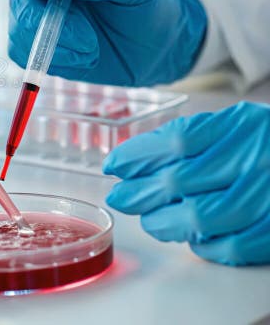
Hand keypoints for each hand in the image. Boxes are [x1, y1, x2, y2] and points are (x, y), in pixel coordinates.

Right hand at [8, 0, 206, 85]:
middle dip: (49, 22)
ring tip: (93, 47)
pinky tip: (84, 57)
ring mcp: (34, 20)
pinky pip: (29, 57)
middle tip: (86, 37)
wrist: (154, 45)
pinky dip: (57, 61)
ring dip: (58, 45)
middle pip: (20, 2)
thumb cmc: (142, 4)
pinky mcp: (36, 49)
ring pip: (21, 33)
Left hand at [103, 102, 269, 265]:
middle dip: (140, 193)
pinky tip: (192, 238)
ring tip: (152, 220)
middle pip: (180, 180)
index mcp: (241, 124)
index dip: (137, 156)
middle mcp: (255, 156)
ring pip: (201, 217)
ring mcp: (269, 194)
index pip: (176, 140)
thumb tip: (127, 160)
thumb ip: (189, 136)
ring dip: (165, 222)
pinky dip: (204, 246)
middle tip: (121, 198)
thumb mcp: (233, 123)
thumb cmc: (266, 142)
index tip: (114, 166)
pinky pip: (233, 246)